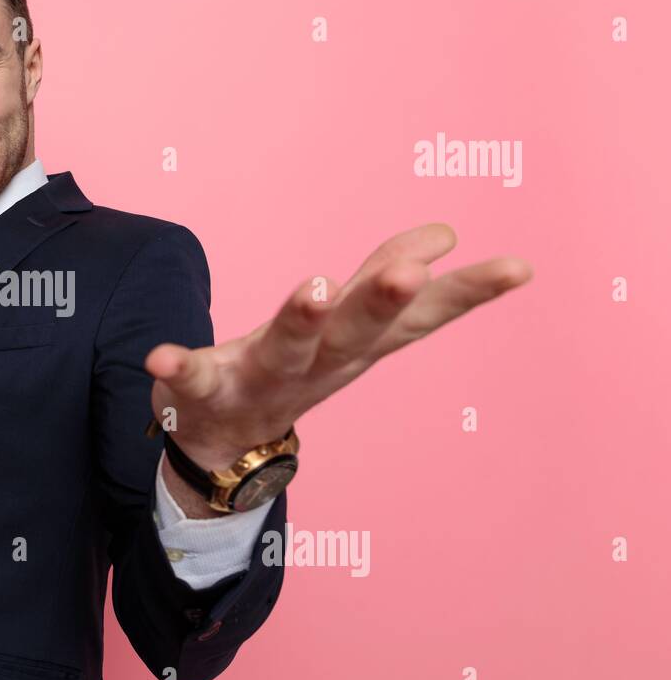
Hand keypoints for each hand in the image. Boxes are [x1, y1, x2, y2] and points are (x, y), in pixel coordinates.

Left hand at [145, 223, 532, 469]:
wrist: (224, 448)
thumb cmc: (293, 371)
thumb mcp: (346, 328)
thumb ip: (385, 277)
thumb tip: (444, 231)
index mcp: (355, 346)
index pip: (419, 317)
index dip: (466, 293)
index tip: (518, 267)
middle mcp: (317, 366)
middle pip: (357, 332)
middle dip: (383, 301)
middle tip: (411, 273)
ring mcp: (261, 381)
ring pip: (284, 352)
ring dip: (300, 322)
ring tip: (312, 287)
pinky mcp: (205, 392)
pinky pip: (190, 380)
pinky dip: (178, 369)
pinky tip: (161, 353)